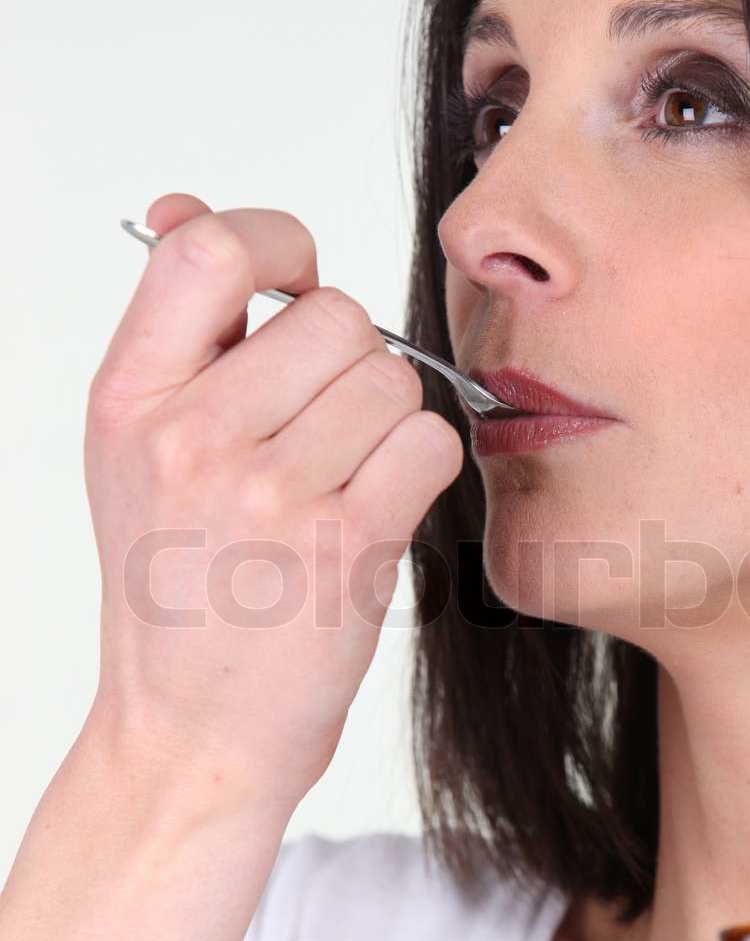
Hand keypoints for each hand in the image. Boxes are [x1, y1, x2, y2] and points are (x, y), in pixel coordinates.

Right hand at [84, 193, 464, 813]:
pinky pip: (429, 442)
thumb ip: (174, 334)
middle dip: (349, 360)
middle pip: (337, 315)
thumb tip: (185, 207)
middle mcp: (191, 438)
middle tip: (319, 426)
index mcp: (129, 399)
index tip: (292, 287)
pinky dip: (420, 469)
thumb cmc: (175, 590)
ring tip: (339, 480)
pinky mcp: (345, 546)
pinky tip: (376, 509)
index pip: (212, 248)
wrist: (190, 733)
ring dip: (387, 421)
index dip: (278, 245)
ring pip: (393, 378)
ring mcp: (269, 493)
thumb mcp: (135, 453)